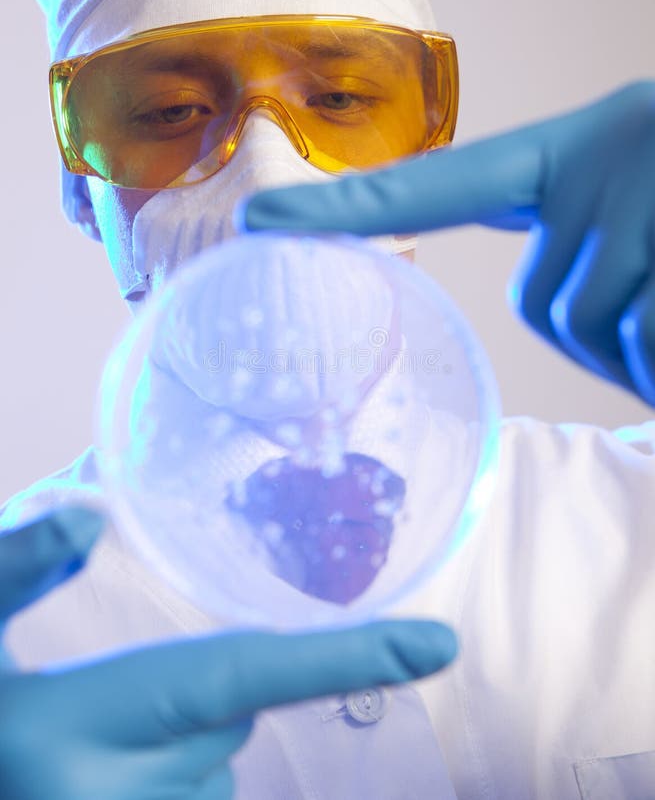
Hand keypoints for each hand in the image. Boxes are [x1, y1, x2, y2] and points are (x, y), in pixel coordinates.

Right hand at [0, 507, 456, 798]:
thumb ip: (15, 569)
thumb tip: (88, 512)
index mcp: (76, 727)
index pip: (235, 677)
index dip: (346, 658)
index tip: (438, 646)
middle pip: (226, 714)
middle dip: (191, 689)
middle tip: (104, 697)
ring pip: (216, 757)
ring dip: (178, 735)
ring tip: (83, 746)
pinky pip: (202, 789)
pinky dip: (176, 768)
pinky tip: (106, 772)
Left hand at [244, 82, 654, 405]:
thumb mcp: (638, 199)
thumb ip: (581, 252)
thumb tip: (564, 319)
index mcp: (570, 149)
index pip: (433, 184)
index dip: (346, 210)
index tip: (260, 228)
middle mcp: (598, 163)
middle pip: (540, 305)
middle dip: (597, 327)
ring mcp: (644, 202)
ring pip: (594, 330)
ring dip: (643, 345)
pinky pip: (644, 343)